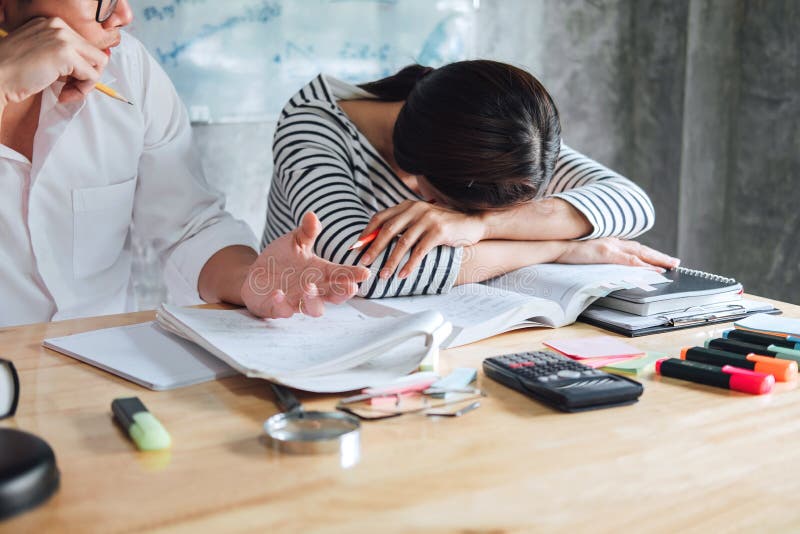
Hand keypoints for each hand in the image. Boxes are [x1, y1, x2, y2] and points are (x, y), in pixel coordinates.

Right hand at [0, 18, 107, 105]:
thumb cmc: (13, 70)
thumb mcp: (39, 52)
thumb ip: (60, 53)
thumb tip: (86, 66)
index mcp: (51, 24)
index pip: (83, 46)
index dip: (79, 67)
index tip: (65, 81)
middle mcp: (58, 26)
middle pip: (94, 54)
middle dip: (85, 76)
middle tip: (67, 90)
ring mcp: (63, 38)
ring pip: (98, 64)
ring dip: (85, 84)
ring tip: (65, 93)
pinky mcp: (66, 54)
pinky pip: (92, 76)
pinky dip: (82, 90)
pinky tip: (62, 94)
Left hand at [241, 212, 370, 318]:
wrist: (255, 275)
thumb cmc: (282, 259)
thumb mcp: (295, 242)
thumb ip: (306, 232)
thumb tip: (312, 215)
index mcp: (320, 272)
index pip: (341, 274)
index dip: (354, 274)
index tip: (366, 272)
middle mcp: (314, 290)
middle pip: (335, 296)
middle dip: (343, 293)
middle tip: (351, 288)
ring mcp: (297, 301)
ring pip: (314, 309)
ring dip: (314, 300)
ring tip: (309, 287)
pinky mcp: (279, 308)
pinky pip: (283, 310)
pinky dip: (281, 304)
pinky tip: (277, 293)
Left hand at [358, 200, 486, 279]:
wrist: (471, 223)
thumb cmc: (443, 225)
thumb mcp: (421, 220)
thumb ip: (403, 226)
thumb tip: (377, 241)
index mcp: (407, 206)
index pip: (381, 217)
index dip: (367, 232)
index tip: (356, 247)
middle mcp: (416, 209)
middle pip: (388, 230)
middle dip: (374, 248)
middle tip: (364, 262)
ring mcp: (428, 219)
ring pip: (403, 242)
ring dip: (391, 260)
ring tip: (383, 274)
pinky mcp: (439, 231)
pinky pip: (420, 251)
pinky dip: (410, 265)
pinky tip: (403, 275)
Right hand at [556, 237, 679, 270]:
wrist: (554, 245)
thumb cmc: (566, 250)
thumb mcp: (585, 251)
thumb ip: (598, 254)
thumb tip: (604, 261)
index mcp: (608, 240)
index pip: (632, 247)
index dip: (647, 253)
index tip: (659, 259)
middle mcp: (612, 240)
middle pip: (641, 248)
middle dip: (659, 256)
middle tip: (674, 262)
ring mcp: (610, 245)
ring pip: (640, 253)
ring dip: (657, 259)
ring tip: (671, 265)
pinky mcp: (606, 253)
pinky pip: (630, 261)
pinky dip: (643, 265)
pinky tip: (654, 270)